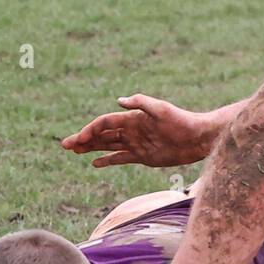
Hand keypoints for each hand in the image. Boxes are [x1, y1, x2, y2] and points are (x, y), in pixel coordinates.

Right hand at [61, 94, 213, 167]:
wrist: (198, 138)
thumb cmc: (182, 121)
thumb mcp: (162, 109)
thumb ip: (141, 103)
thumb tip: (120, 100)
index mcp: (133, 118)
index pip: (105, 123)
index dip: (90, 130)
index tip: (80, 139)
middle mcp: (131, 130)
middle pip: (102, 135)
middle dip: (84, 139)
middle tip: (65, 145)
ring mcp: (136, 144)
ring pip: (107, 146)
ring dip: (91, 149)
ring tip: (74, 151)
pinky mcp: (142, 157)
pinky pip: (120, 158)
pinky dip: (107, 160)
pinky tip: (95, 163)